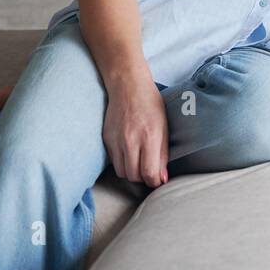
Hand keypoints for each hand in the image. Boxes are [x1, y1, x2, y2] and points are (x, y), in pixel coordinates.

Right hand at [103, 69, 169, 187]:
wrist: (128, 87)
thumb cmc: (151, 105)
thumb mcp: (164, 127)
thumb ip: (163, 154)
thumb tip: (162, 178)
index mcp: (150, 136)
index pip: (149, 172)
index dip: (154, 181)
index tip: (158, 180)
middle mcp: (131, 140)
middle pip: (134, 176)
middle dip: (143, 178)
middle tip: (149, 171)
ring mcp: (116, 140)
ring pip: (121, 172)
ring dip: (131, 172)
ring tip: (139, 162)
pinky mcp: (106, 139)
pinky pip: (113, 161)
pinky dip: (122, 162)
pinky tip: (129, 152)